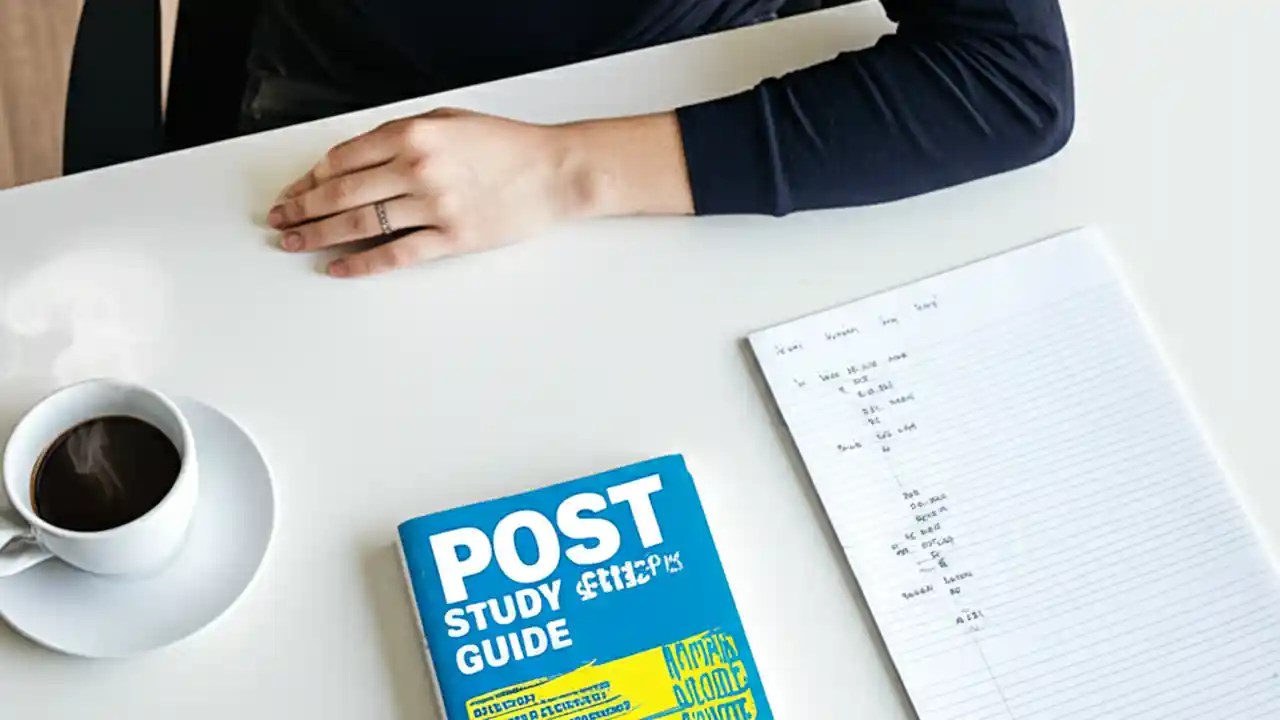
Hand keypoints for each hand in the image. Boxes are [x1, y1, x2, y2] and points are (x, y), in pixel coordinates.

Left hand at [269, 108, 692, 277]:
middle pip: (342, 193)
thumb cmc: (506, 145)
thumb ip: (402, 135)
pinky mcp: (451, 238)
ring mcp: (434, 207)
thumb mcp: (449, 121)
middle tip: (280, 219)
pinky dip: (361, 264)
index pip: (343, 158)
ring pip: (360, 224)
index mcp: (413, 135)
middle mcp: (417, 169)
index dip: (312, 177)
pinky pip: (395, 254)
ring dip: (319, 235)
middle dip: (303, 207)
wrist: (555, 172)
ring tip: (294, 242)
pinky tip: (338, 268)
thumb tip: (355, 161)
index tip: (296, 189)